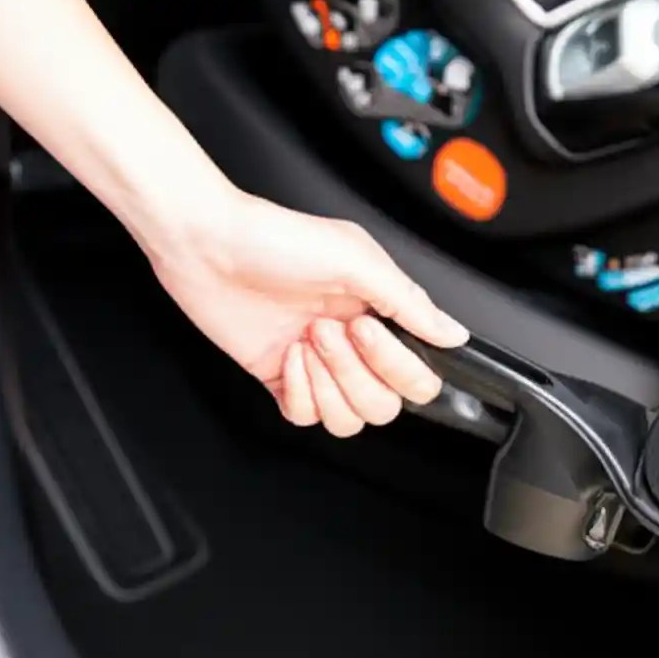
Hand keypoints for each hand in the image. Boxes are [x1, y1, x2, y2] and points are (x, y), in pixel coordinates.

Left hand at [144, 188, 468, 435]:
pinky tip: (287, 355)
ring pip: (350, 419)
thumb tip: (453, 334)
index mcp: (381, 312)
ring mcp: (319, 364)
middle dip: (357, 373)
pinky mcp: (282, 378)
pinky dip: (299, 392)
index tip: (367, 328)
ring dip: (329, 385)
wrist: (205, 244)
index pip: (418, 374)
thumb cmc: (273, 238)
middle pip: (386, 404)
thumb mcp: (355, 258)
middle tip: (329, 330)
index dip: (397, 364)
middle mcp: (354, 343)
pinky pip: (307, 417)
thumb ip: (409, 303)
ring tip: (307, 342)